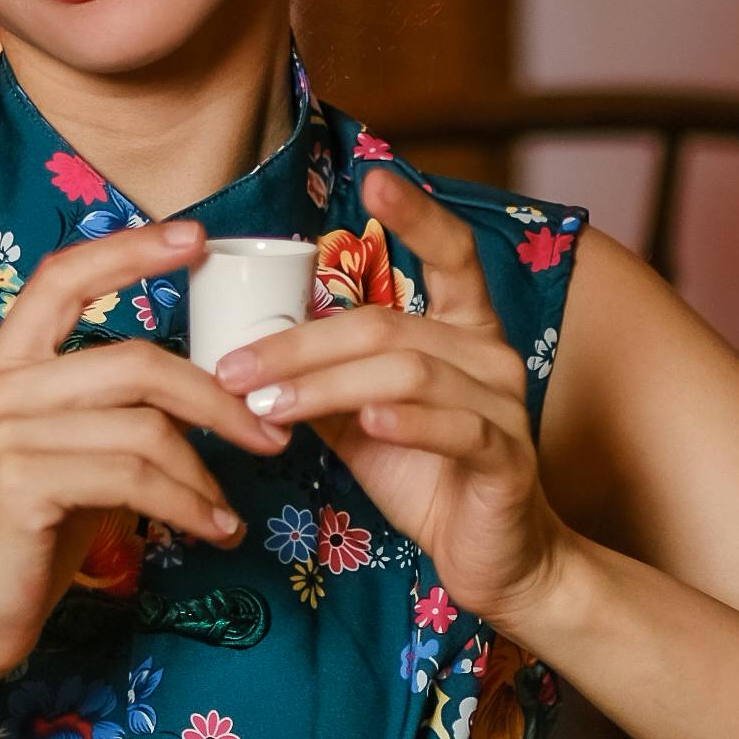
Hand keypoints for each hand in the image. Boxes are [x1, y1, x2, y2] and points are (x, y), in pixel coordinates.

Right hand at [0, 215, 285, 707]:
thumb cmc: (26, 540)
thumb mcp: (69, 456)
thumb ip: (114, 412)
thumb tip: (207, 386)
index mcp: (3, 365)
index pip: (64, 277)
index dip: (130, 250)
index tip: (196, 238)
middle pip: (134, 361)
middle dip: (217, 397)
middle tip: (269, 433)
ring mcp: (4, 433)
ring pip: (144, 425)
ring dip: (206, 472)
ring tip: (229, 511)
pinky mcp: (22, 483)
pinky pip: (135, 478)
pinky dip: (189, 504)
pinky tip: (212, 529)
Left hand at [210, 166, 572, 631]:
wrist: (495, 560)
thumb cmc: (427, 478)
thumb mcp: (361, 420)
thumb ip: (321, 377)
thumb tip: (243, 347)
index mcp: (463, 330)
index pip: (451, 253)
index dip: (418, 214)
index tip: (374, 179)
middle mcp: (490, 355)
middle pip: (387, 325)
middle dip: (299, 343)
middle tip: (232, 368)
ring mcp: (504, 406)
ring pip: (408, 372)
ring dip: (325, 386)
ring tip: (266, 408)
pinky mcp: (507, 461)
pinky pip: (456, 428)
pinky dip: (408, 422)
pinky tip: (369, 424)